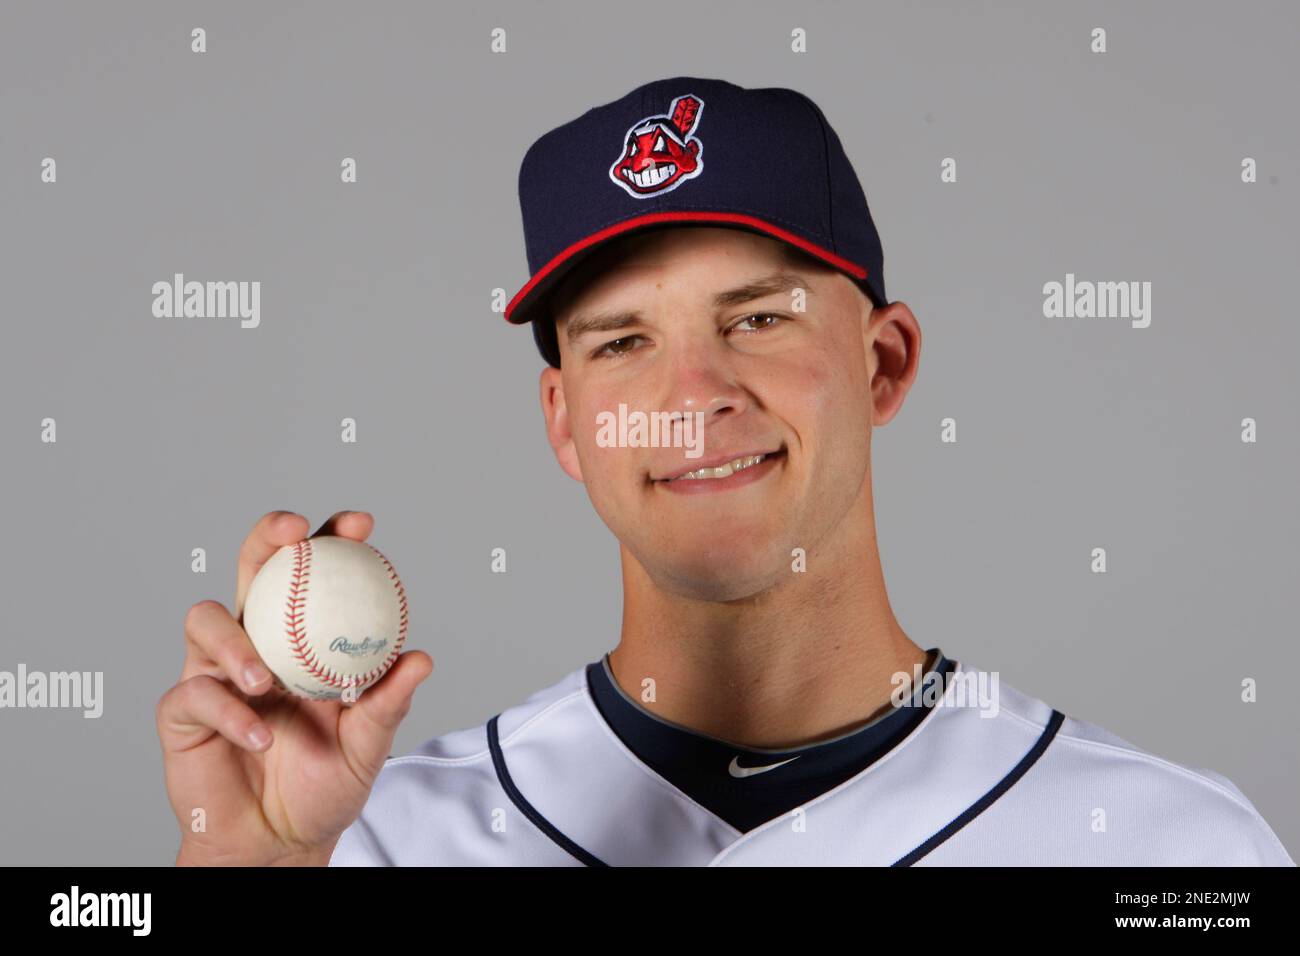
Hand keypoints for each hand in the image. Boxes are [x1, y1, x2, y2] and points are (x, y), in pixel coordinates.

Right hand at [156, 510, 432, 865]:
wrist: (280, 843)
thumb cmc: (324, 785)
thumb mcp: (367, 745)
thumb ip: (387, 703)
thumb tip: (420, 659)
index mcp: (304, 639)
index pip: (315, 575)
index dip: (332, 539)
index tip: (359, 524)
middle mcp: (258, 643)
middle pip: (251, 570)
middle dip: (267, 538)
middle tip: (293, 532)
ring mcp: (216, 673)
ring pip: (205, 619)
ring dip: (235, 640)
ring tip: (265, 679)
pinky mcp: (184, 711)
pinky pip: (195, 693)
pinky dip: (230, 712)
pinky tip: (259, 735)